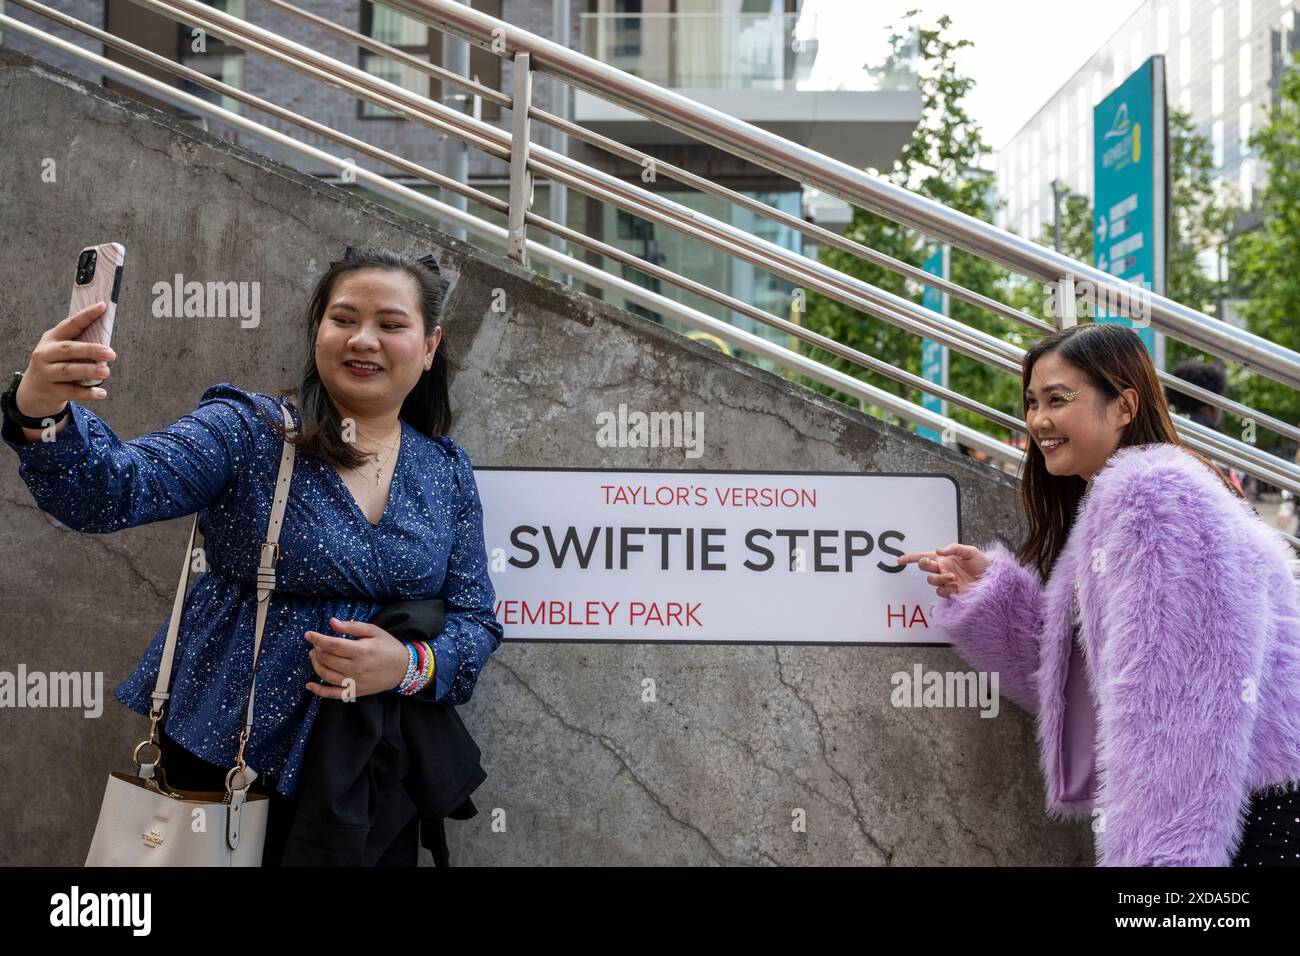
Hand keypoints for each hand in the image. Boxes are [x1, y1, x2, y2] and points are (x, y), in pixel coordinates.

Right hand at [17, 301, 116, 416]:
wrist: (32, 392)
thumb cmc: (54, 365)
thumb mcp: (60, 351)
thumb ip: (79, 344)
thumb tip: (108, 341)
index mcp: (52, 339)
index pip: (70, 324)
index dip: (86, 315)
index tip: (103, 306)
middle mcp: (45, 354)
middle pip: (69, 349)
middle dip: (90, 350)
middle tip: (111, 353)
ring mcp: (46, 373)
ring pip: (68, 371)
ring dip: (88, 371)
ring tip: (106, 372)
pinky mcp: (51, 391)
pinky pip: (71, 392)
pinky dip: (87, 393)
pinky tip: (101, 393)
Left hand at [304, 616, 410, 699]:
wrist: (404, 669)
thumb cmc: (388, 647)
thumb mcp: (374, 631)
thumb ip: (352, 626)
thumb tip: (332, 622)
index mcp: (361, 651)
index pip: (333, 644)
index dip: (318, 639)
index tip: (308, 634)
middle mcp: (356, 668)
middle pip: (327, 659)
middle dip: (317, 649)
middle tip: (317, 643)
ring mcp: (354, 682)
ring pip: (326, 675)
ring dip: (315, 664)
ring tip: (314, 655)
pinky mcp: (354, 692)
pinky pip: (332, 694)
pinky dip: (318, 691)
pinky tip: (309, 685)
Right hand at [898, 543, 991, 597]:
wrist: (993, 580)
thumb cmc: (983, 564)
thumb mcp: (970, 551)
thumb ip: (954, 548)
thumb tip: (938, 551)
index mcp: (945, 558)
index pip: (924, 556)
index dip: (911, 558)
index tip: (900, 560)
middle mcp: (943, 569)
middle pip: (925, 568)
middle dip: (925, 565)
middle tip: (931, 563)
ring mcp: (946, 581)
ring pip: (932, 581)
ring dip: (940, 578)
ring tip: (953, 578)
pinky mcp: (951, 592)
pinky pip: (941, 591)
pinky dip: (946, 588)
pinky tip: (956, 586)